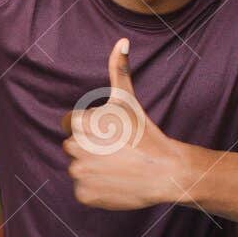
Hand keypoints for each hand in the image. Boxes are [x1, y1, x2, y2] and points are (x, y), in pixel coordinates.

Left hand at [60, 39, 193, 209]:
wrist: (164, 170)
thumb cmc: (144, 133)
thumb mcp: (128, 99)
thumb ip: (119, 70)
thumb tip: (122, 41)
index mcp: (80, 122)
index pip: (73, 126)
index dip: (94, 130)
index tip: (111, 134)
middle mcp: (74, 147)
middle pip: (73, 147)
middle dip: (91, 149)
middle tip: (116, 151)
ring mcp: (78, 173)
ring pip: (78, 169)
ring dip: (93, 169)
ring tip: (117, 167)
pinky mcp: (83, 195)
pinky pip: (83, 191)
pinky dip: (96, 190)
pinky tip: (115, 183)